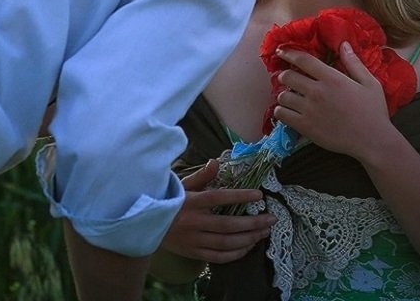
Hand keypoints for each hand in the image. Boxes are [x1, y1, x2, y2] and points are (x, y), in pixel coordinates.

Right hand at [159, 160, 275, 262]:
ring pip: (226, 243)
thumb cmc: (170, 202)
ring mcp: (194, 240)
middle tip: (271, 218)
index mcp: (192, 202)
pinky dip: (236, 254)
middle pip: (228, 225)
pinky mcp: (194, 253)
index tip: (259, 194)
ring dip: (249, 239)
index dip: (239, 196)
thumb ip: (201, 176)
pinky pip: (219, 257)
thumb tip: (216, 162)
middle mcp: (194, 222)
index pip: (218, 198)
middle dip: (253, 223)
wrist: (148, 226)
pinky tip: (248, 247)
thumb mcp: (182, 186)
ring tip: (264, 232)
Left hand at [272, 42, 392, 159]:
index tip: (281, 51)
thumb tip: (343, 44)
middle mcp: (317, 91)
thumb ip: (354, 63)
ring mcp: (309, 110)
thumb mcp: (369, 83)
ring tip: (290, 97)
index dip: (289, 53)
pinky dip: (281, 111)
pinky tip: (287, 111)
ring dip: (284, 94)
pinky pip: (282, 114)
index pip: (303, 60)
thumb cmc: (373, 111)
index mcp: (332, 78)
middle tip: (288, 78)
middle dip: (285, 75)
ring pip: (283, 96)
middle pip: (288, 76)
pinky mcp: (305, 127)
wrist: (372, 141)